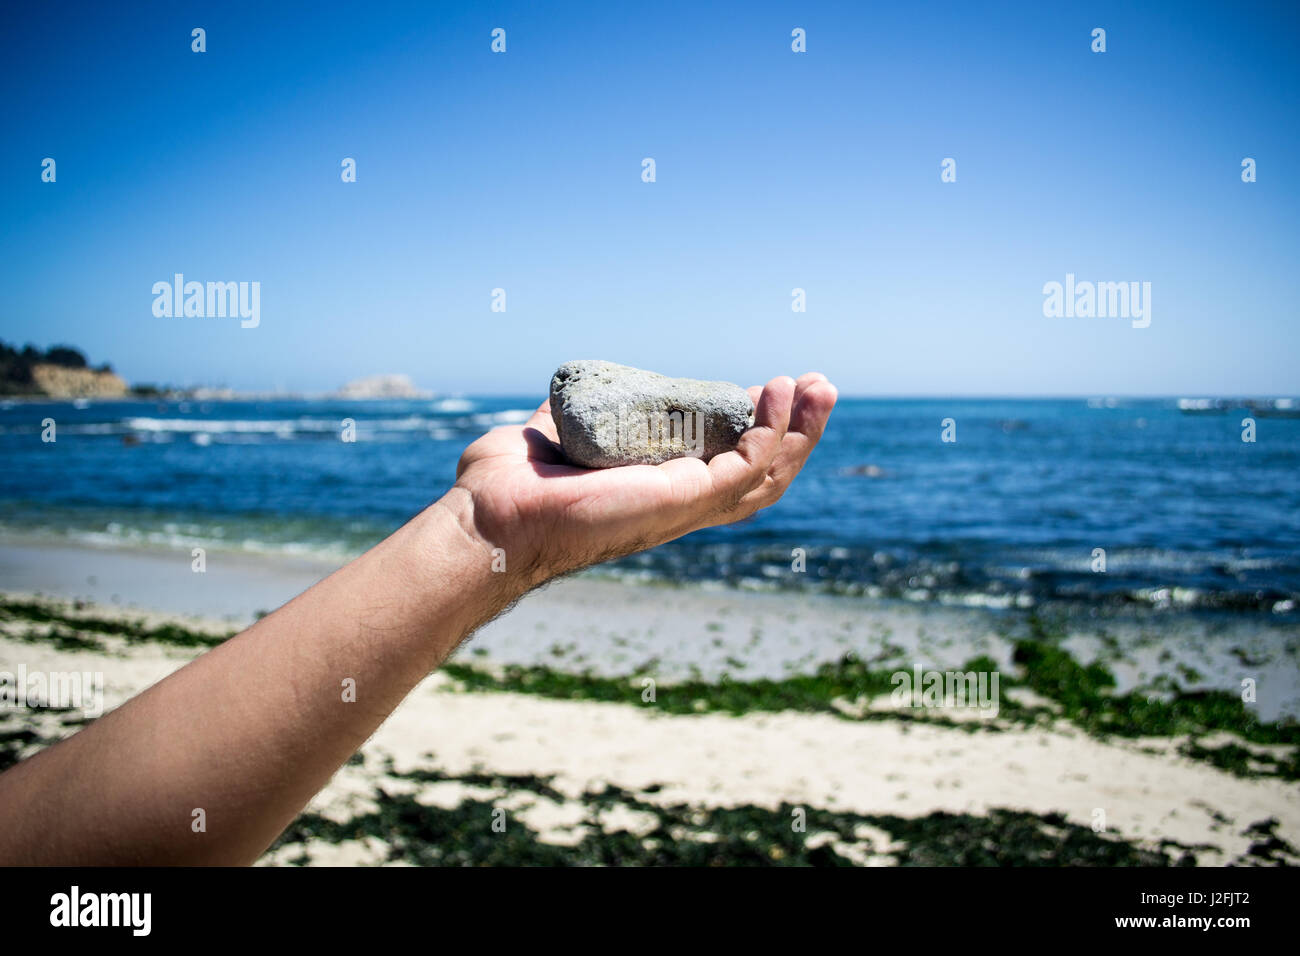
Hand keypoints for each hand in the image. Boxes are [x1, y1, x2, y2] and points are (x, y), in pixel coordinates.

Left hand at [447, 373, 836, 588]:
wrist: (486, 516)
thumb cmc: (508, 488)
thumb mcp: (559, 431)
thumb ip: (580, 415)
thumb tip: (579, 394)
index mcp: (657, 490)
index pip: (728, 465)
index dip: (758, 430)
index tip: (770, 390)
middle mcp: (678, 504)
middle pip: (762, 474)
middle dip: (798, 430)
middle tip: (819, 386)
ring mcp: (683, 506)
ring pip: (766, 476)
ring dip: (800, 431)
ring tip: (819, 387)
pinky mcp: (679, 500)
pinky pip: (743, 468)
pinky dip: (768, 432)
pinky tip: (777, 396)